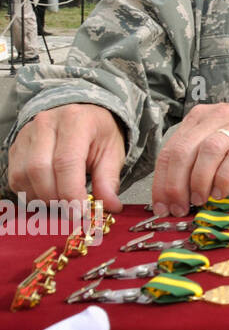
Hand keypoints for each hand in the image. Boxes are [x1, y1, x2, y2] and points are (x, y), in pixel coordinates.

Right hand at [8, 105, 125, 211]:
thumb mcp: (113, 153)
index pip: (66, 162)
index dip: (71, 192)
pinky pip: (15, 179)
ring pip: (22, 176)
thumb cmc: (98, 134)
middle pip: (39, 170)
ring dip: (41, 198)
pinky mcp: (16, 148)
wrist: (83, 116)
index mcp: (75, 121)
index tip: (79, 213)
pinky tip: (49, 194)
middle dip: (55, 197)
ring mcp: (26, 135)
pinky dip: (30, 193)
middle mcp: (46, 124)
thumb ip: (108, 180)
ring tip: (62, 201)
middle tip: (71, 210)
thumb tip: (110, 207)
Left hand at [151, 102, 228, 215]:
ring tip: (199, 201)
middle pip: (185, 151)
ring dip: (199, 181)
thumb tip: (171, 197)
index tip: (161, 206)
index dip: (162, 181)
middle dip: (176, 185)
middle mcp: (215, 117)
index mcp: (197, 119)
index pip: (169, 150)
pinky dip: (224, 178)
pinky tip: (220, 193)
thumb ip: (193, 162)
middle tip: (179, 208)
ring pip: (209, 151)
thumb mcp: (214, 143)